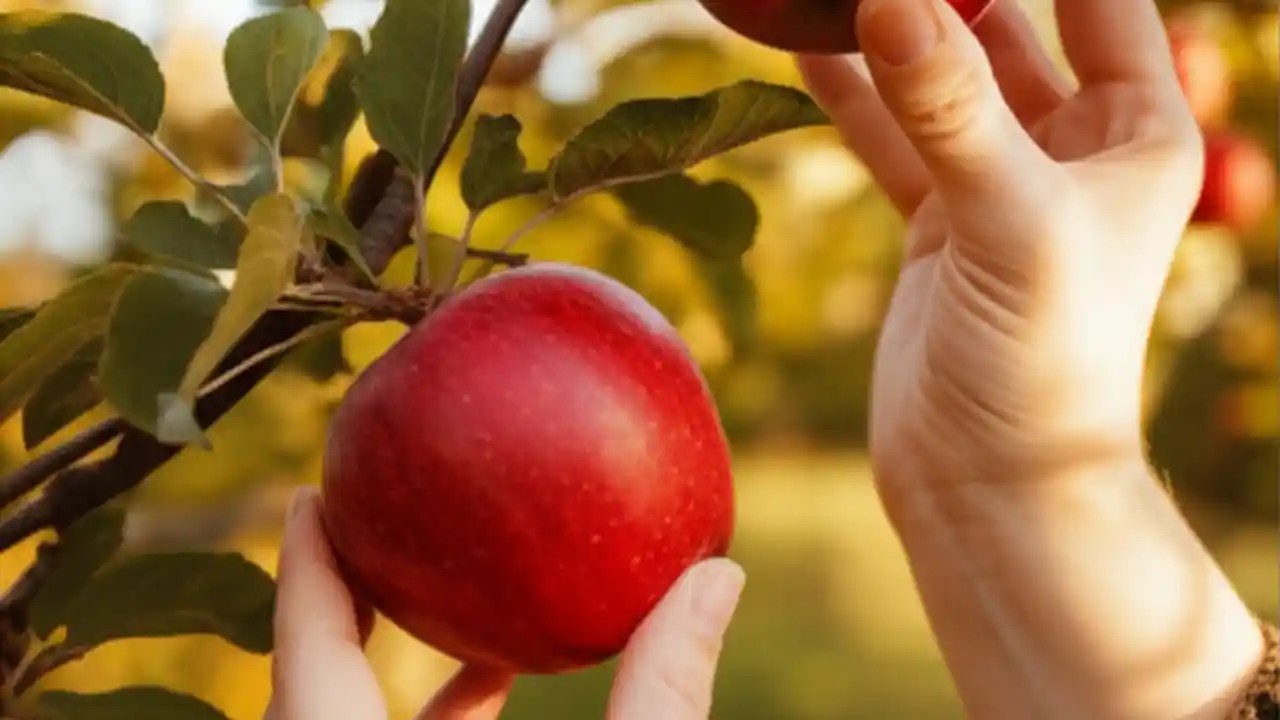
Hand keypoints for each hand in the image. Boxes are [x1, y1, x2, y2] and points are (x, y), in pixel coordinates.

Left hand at [265, 487, 743, 719]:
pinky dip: (420, 713)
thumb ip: (660, 692)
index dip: (305, 571)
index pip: (307, 656)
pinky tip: (489, 682)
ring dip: (383, 664)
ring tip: (444, 596)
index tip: (313, 493)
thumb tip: (719, 575)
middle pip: (309, 687)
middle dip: (336, 605)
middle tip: (364, 523)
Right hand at [798, 0, 1263, 717]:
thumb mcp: (1010, 221)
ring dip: (886, 32)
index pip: (1096, 0)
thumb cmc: (1044, 363)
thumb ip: (949, 107)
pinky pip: (889, 136)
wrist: (990, 482)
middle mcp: (1073, 146)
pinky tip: (803, 50)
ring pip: (936, 78)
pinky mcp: (936, 221)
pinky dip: (848, 95)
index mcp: (1137, 130)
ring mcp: (997, 181)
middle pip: (1006, 27)